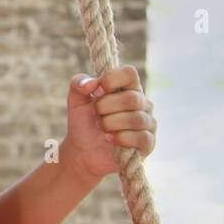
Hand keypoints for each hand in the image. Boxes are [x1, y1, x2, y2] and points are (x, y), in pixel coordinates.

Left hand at [60, 65, 155, 182]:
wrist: (83, 151)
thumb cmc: (84, 122)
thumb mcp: (75, 100)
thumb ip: (78, 84)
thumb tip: (92, 83)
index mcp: (127, 88)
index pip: (129, 73)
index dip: (111, 79)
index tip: (96, 92)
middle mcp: (142, 103)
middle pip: (132, 98)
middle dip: (105, 107)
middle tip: (96, 114)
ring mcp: (147, 123)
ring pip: (136, 118)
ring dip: (111, 123)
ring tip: (100, 127)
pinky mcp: (148, 143)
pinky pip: (141, 137)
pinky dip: (120, 138)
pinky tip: (109, 139)